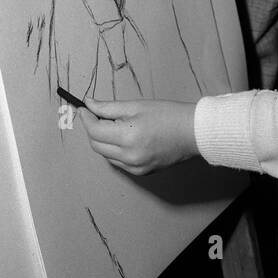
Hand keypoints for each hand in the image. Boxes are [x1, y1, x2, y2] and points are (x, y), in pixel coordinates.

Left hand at [81, 99, 198, 175]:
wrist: (193, 132)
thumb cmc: (168, 115)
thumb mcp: (136, 105)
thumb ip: (108, 107)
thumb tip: (89, 104)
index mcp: (128, 137)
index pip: (94, 131)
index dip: (86, 118)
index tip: (84, 109)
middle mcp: (129, 156)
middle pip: (96, 145)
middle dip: (93, 129)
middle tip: (97, 114)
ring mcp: (135, 168)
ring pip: (106, 155)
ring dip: (103, 140)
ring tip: (116, 125)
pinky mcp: (141, 173)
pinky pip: (119, 162)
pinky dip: (115, 150)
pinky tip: (126, 137)